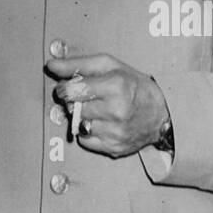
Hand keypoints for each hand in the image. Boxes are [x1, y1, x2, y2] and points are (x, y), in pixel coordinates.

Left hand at [46, 53, 170, 158]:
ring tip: (95, 109)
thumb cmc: (134, 85)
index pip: (73, 90)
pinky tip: (100, 122)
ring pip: (78, 124)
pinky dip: (87, 131)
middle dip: (73, 101)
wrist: (161, 114)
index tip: (66, 87)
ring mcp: (115, 132)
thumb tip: (51, 65)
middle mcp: (116, 111)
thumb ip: (79, 64)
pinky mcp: (114, 147)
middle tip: (82, 97)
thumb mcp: (110, 66)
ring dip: (81, 116)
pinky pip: (84, 140)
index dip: (64, 87)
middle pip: (73, 107)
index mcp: (116, 86)